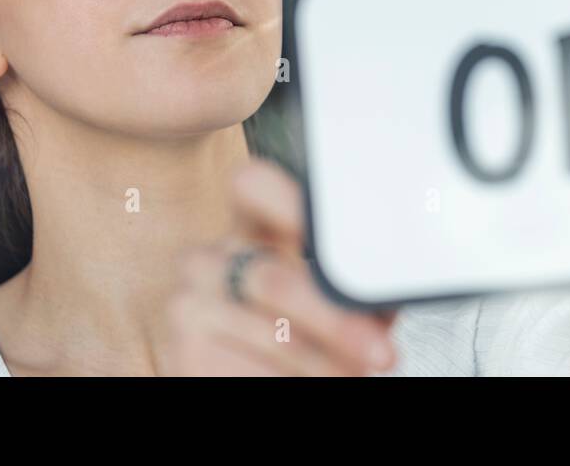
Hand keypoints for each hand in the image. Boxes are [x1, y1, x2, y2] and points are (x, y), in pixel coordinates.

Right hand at [160, 157, 398, 375]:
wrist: (243, 374)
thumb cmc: (297, 328)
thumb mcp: (323, 294)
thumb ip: (346, 281)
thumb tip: (385, 291)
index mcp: (247, 227)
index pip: (251, 186)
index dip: (289, 202)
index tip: (336, 229)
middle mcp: (209, 259)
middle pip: (273, 279)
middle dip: (334, 321)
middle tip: (380, 349)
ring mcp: (189, 304)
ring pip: (271, 336)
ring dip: (325, 363)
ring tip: (358, 371)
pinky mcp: (184, 352)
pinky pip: (252, 372)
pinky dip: (295, 382)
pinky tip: (317, 382)